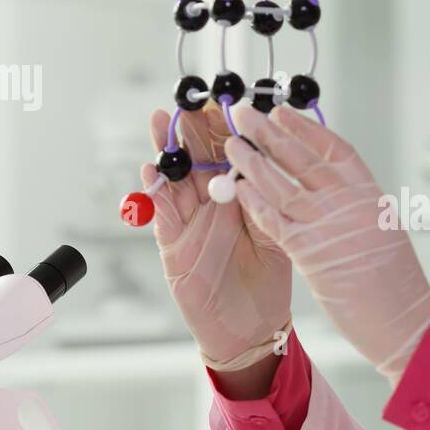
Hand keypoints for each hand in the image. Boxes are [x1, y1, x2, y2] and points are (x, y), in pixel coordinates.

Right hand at [144, 106, 291, 368]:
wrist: (254, 329)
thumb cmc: (268, 282)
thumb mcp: (276, 236)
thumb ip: (267, 203)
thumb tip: (269, 161)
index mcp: (237, 199)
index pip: (227, 155)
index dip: (223, 129)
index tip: (223, 101)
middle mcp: (209, 206)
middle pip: (196, 159)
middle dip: (192, 129)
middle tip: (189, 100)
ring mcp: (189, 224)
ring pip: (174, 179)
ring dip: (167, 150)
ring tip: (161, 120)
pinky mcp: (173, 247)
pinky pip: (161, 216)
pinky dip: (155, 194)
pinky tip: (153, 171)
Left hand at [224, 104, 429, 385]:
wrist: (406, 324)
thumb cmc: (397, 287)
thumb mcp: (383, 235)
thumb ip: (356, 212)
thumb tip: (332, 196)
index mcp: (371, 196)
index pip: (336, 149)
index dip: (307, 129)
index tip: (284, 112)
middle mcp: (350, 203)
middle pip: (303, 158)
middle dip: (270, 133)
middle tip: (244, 113)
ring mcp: (330, 226)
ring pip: (282, 184)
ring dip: (252, 162)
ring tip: (230, 143)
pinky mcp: (311, 253)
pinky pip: (273, 219)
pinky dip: (253, 201)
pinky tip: (236, 187)